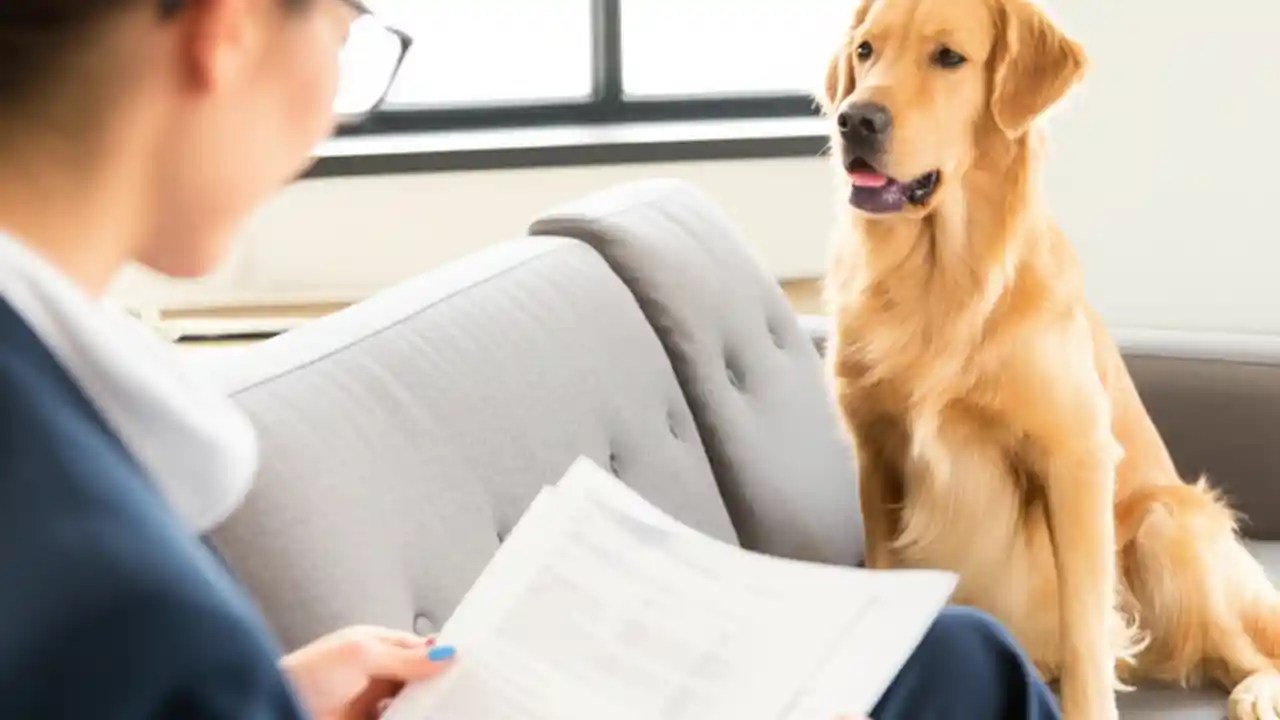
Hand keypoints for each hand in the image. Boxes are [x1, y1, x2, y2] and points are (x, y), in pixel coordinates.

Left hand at [281, 625, 455, 719]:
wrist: (275, 708)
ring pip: (409, 704)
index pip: (418, 647)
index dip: (440, 654)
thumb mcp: (362, 655)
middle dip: (435, 683)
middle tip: (461, 690)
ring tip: (445, 708)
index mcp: (374, 645)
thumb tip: (444, 651)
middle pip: (417, 678)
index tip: (465, 663)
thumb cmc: (308, 674)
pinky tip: (419, 719)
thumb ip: (405, 657)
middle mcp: (374, 672)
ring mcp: (369, 701)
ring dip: (423, 707)